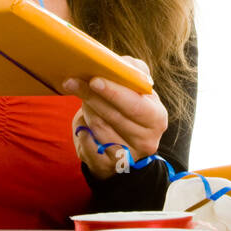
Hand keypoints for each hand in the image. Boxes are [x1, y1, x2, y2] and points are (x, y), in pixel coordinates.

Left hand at [66, 55, 167, 179]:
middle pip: (114, 117)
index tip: (94, 80)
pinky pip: (88, 145)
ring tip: (81, 98)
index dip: (114, 92)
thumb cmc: (129, 109)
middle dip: (92, 97)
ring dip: (86, 111)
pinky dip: (82, 130)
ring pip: (99, 128)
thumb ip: (132, 72)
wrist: (124, 144)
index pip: (135, 104)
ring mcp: (128, 156)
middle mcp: (147, 140)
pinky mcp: (109, 166)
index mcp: (156, 118)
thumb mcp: (136, 90)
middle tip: (73, 82)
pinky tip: (82, 121)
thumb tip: (119, 63)